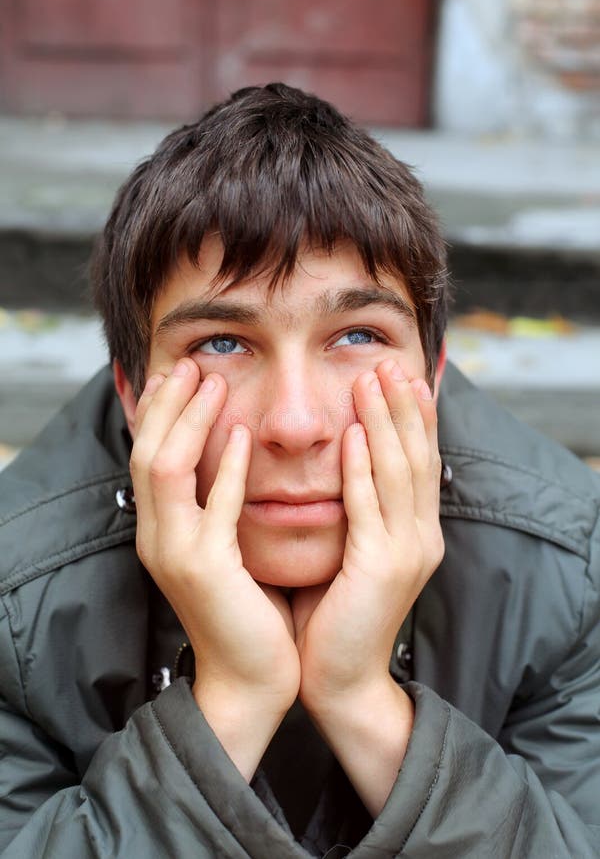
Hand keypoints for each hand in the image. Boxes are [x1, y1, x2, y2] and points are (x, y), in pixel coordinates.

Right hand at [130, 359, 299, 778]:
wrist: (250, 680)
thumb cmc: (247, 609)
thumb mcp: (223, 548)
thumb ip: (218, 504)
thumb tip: (234, 453)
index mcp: (161, 531)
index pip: (148, 457)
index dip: (160, 413)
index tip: (180, 375)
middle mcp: (157, 538)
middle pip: (147, 453)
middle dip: (168, 404)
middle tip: (192, 364)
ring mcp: (177, 554)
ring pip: (167, 470)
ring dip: (190, 421)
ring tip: (213, 383)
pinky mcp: (206, 570)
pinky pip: (214, 508)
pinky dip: (228, 468)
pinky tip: (244, 436)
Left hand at [292, 358, 443, 813]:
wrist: (339, 679)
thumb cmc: (335, 613)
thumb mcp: (353, 552)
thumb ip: (356, 510)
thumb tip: (339, 461)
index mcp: (415, 532)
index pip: (418, 461)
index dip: (412, 416)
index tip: (400, 376)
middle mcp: (421, 536)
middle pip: (416, 456)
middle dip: (403, 406)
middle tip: (388, 363)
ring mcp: (407, 551)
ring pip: (399, 471)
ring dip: (386, 421)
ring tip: (372, 380)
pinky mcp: (382, 567)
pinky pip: (370, 505)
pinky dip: (363, 466)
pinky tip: (353, 433)